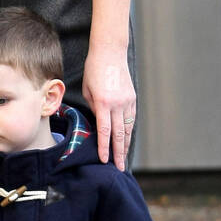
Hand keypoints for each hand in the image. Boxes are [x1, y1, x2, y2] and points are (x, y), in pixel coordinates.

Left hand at [82, 47, 135, 170]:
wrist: (110, 52)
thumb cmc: (93, 69)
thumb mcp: (87, 90)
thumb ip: (93, 108)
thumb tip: (98, 122)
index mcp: (103, 103)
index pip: (105, 132)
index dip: (104, 148)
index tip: (105, 160)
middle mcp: (118, 104)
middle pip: (119, 135)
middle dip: (119, 153)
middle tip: (120, 168)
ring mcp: (127, 101)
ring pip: (128, 128)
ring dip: (126, 145)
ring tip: (124, 158)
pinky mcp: (132, 98)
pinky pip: (131, 119)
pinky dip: (129, 131)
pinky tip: (127, 140)